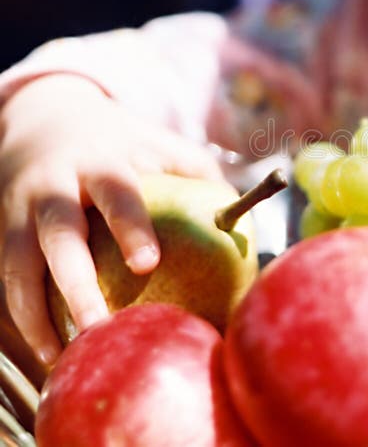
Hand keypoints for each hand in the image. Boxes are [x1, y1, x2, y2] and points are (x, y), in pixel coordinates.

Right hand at [0, 75, 222, 364]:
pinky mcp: (4, 234)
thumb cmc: (121, 140)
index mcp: (100, 161)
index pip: (117, 193)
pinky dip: (26, 318)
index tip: (147, 264)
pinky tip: (51, 350)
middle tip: (99, 327)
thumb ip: (195, 171)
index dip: (131, 227)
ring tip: (66, 356)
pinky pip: (10, 281)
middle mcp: (54, 186)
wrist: (44, 116)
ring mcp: (20, 211)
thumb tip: (238, 215)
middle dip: (76, 284)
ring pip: (20, 268)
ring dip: (38, 316)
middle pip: (59, 236)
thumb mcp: (157, 142)